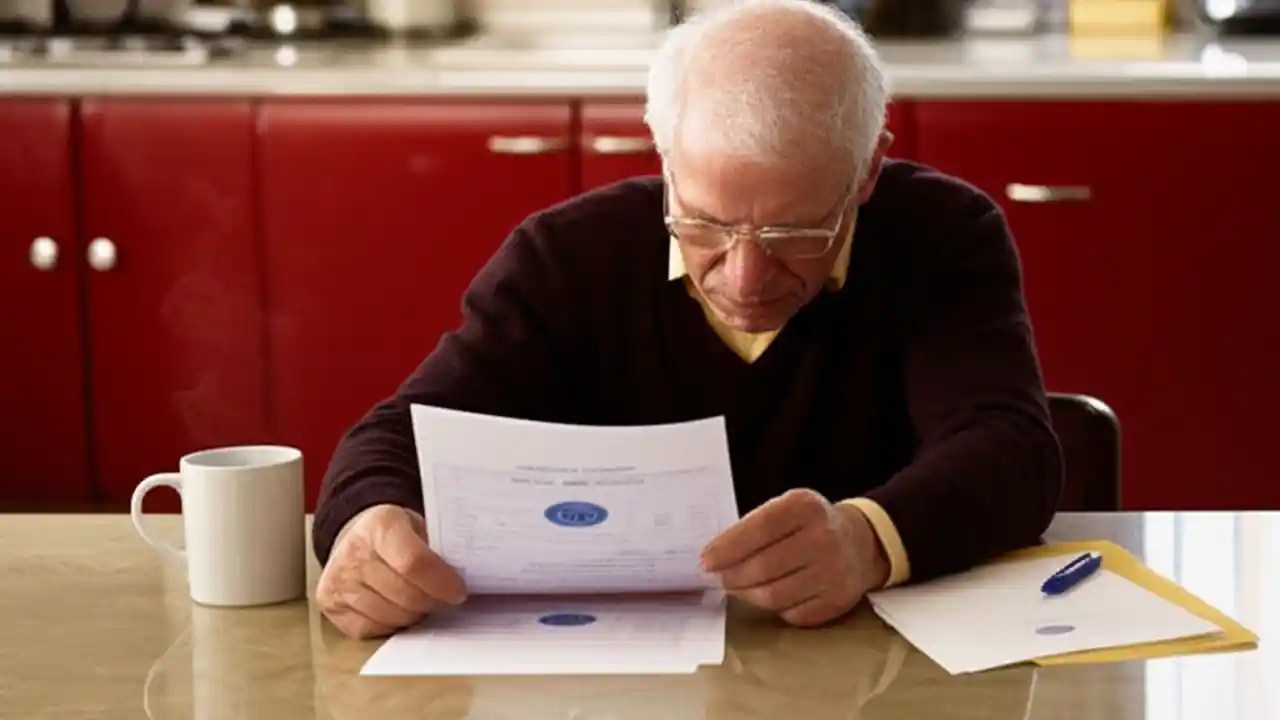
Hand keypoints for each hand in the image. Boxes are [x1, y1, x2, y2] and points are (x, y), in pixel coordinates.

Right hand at [317, 504, 466, 638]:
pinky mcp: (329, 603)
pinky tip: (398, 610)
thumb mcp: (420, 525)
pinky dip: (391, 625)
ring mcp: (338, 580)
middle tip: (445, 600)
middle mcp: (353, 551)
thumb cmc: (399, 533)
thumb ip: (439, 547)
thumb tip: (467, 577)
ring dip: (414, 616)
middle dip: (432, 602)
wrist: (356, 534)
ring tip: (422, 603)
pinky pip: (370, 629)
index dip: (441, 582)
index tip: (459, 592)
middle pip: (404, 595)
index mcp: (381, 524)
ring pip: (390, 616)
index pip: (414, 563)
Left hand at [701, 489, 889, 626]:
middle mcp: (824, 537)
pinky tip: (767, 595)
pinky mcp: (838, 600)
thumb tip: (714, 557)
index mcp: (806, 507)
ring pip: (774, 595)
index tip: (706, 560)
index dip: (728, 548)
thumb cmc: (809, 525)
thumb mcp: (786, 509)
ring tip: (737, 587)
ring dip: (747, 594)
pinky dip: (773, 607)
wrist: (860, 542)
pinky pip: (791, 612)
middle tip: (717, 578)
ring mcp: (835, 571)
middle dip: (732, 576)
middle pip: (764, 567)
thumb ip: (754, 527)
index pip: (759, 529)